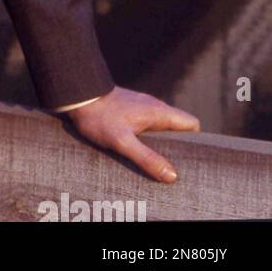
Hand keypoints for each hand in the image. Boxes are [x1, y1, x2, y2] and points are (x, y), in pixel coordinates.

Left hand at [62, 87, 200, 181]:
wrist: (76, 94)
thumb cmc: (99, 117)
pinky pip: (146, 123)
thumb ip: (147, 158)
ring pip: (161, 125)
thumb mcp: (122, 141)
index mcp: (158, 111)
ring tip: (155, 161)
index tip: (191, 158)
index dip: (195, 140)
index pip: (191, 123)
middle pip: (177, 126)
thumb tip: (172, 176)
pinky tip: (137, 148)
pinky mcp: (127, 108)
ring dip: (161, 141)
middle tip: (172, 165)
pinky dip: (147, 135)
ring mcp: (140, 105)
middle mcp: (153, 106)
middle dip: (178, 145)